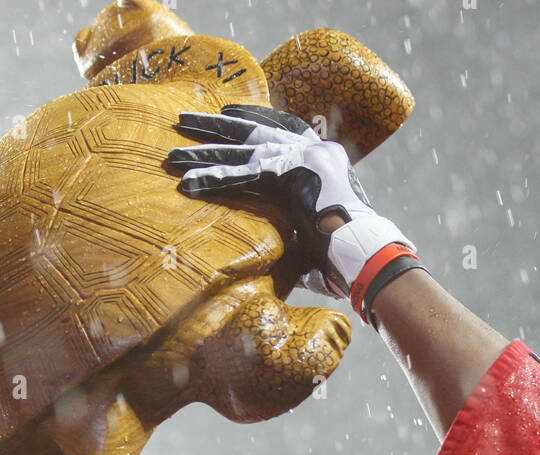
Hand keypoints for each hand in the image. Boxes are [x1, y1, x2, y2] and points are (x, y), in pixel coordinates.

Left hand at [168, 106, 421, 320]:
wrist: (368, 254)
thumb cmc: (348, 255)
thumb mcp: (321, 228)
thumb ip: (300, 223)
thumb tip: (288, 255)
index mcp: (324, 156)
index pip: (281, 126)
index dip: (252, 118)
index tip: (225, 113)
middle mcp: (314, 149)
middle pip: (255, 133)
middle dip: (215, 128)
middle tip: (183, 120)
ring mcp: (304, 157)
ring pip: (243, 152)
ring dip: (204, 154)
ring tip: (171, 156)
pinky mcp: (290, 174)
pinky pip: (243, 176)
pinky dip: (214, 180)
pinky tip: (187, 183)